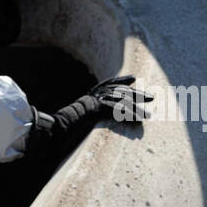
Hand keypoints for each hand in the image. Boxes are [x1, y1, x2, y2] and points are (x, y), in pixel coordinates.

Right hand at [35, 75, 151, 132]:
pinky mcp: (98, 108)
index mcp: (89, 96)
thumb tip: (85, 119)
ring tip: (150, 114)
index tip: (132, 78)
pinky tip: (141, 118)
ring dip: (137, 107)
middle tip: (152, 97)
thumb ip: (84, 116)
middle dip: (137, 94)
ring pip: (122, 101)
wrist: (54, 127)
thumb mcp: (75, 119)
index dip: (120, 81)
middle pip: (120, 91)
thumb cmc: (61, 127)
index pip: (108, 84)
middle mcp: (94, 95)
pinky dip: (131, 115)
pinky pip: (118, 111)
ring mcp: (96, 101)